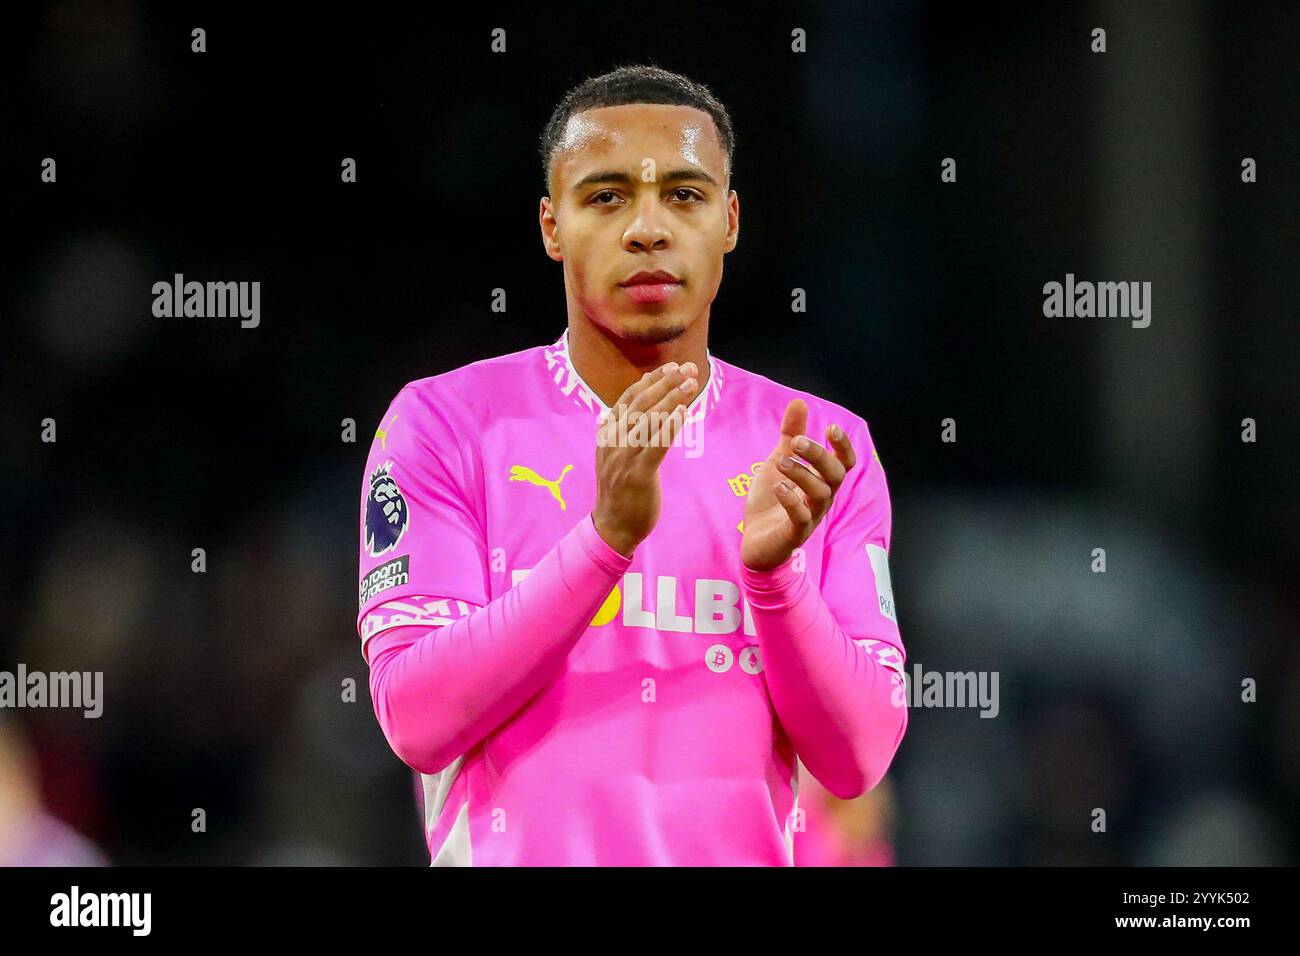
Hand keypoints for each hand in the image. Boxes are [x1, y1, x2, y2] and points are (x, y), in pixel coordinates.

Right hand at [591, 361, 697, 556]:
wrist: (613, 526)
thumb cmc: (618, 490)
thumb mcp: (611, 456)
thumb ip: (615, 432)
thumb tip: (613, 410)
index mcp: (607, 434)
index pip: (629, 399)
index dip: (650, 381)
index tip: (670, 367)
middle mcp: (613, 442)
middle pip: (641, 404)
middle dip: (666, 383)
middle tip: (687, 368)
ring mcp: (624, 458)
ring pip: (648, 421)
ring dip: (671, 399)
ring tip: (689, 384)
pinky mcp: (638, 475)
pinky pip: (654, 447)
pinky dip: (668, 428)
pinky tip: (682, 414)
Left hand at [741, 398, 856, 571]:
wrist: (755, 543)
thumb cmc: (772, 503)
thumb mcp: (779, 462)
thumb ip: (790, 435)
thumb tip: (799, 401)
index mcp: (821, 481)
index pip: (844, 463)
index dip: (843, 446)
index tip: (831, 428)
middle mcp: (820, 499)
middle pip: (835, 476)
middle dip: (819, 456)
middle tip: (796, 443)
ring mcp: (809, 518)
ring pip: (820, 494)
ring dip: (803, 474)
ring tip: (781, 462)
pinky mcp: (793, 534)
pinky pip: (801, 518)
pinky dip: (792, 500)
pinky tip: (778, 487)